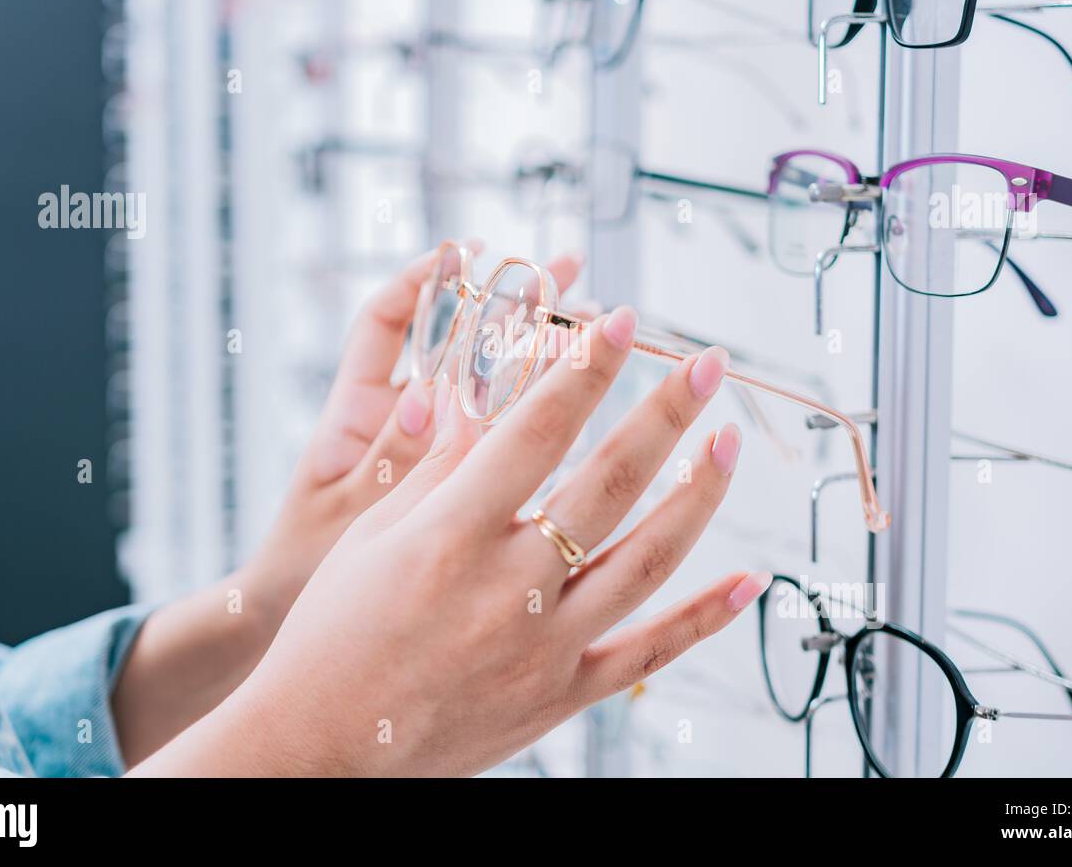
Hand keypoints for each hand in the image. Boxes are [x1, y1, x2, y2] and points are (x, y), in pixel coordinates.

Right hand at [135, 305, 770, 776]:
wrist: (323, 749)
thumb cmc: (331, 636)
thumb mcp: (370, 539)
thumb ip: (439, 471)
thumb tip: (491, 403)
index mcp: (449, 536)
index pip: (538, 429)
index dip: (588, 368)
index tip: (626, 321)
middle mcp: (507, 588)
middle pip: (610, 483)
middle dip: (666, 414)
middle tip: (710, 365)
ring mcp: (543, 647)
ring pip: (646, 559)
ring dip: (698, 496)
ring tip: (729, 444)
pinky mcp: (562, 696)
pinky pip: (649, 652)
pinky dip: (705, 617)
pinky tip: (748, 579)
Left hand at [246, 243, 585, 616]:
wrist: (305, 636)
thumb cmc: (303, 573)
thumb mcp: (341, 517)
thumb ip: (386, 461)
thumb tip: (425, 399)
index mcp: (354, 413)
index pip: (387, 322)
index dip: (422, 279)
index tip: (467, 250)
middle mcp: (398, 423)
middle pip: (456, 341)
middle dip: (507, 303)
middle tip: (568, 269)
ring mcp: (431, 455)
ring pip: (490, 387)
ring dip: (537, 352)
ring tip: (597, 323)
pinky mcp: (456, 491)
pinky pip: (502, 442)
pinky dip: (539, 418)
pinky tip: (589, 403)